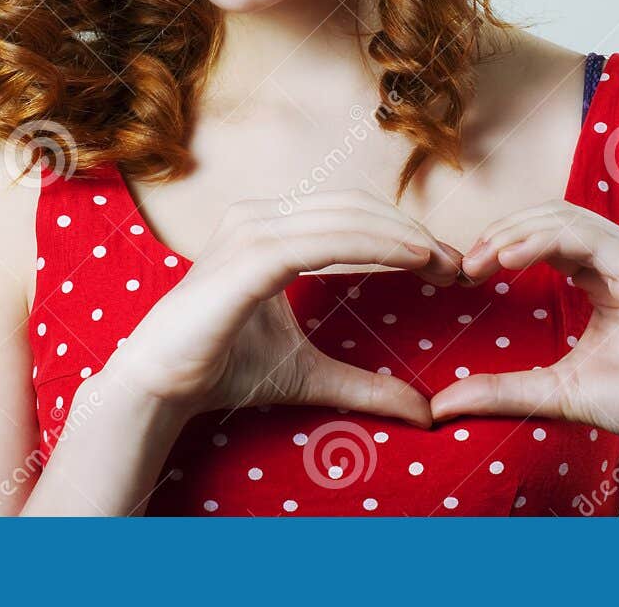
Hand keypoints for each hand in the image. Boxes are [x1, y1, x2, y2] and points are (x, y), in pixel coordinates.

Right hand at [106, 189, 466, 426]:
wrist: (160, 386)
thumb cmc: (222, 368)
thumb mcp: (308, 375)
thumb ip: (363, 384)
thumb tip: (423, 411)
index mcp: (268, 228)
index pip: (349, 214)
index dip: (403, 232)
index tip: (448, 266)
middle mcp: (258, 217)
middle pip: (355, 207)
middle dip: (412, 232)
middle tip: (459, 265)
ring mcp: (250, 231)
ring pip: (346, 218)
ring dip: (404, 236)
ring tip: (444, 263)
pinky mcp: (247, 258)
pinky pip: (323, 241)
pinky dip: (374, 245)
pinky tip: (413, 260)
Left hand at [428, 200, 618, 458]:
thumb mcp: (555, 391)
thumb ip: (502, 389)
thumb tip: (441, 402)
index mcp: (603, 272)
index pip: (545, 233)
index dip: (501, 243)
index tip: (463, 274)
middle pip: (550, 216)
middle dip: (502, 232)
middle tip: (464, 264)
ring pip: (566, 218)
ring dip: (516, 232)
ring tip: (481, 258)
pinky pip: (589, 238)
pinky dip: (542, 241)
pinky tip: (509, 259)